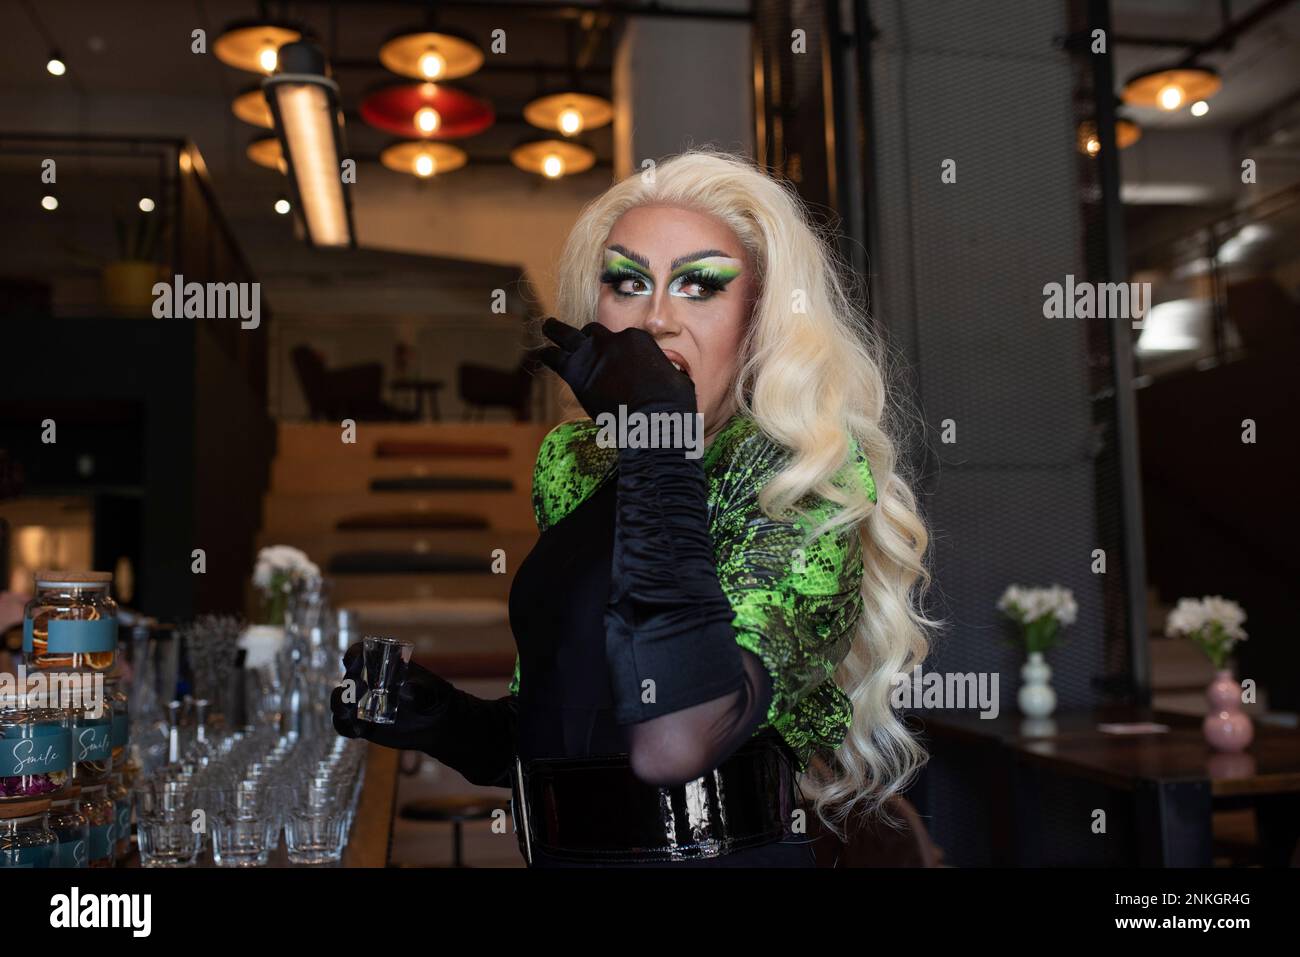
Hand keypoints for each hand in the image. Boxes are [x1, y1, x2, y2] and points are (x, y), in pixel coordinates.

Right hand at [330, 642, 455, 750]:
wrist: (434, 724)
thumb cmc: (433, 698)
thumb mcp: (430, 692)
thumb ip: (420, 690)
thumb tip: (406, 690)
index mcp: (380, 665)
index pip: (359, 653)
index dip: (354, 655)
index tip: (354, 660)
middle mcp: (366, 682)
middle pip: (347, 679)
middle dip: (349, 683)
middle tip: (361, 688)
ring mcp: (361, 704)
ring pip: (340, 702)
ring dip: (340, 705)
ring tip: (350, 711)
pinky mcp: (361, 724)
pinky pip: (344, 726)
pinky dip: (346, 727)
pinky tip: (359, 731)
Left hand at [535, 317, 695, 419]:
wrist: (651, 420)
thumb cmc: (671, 405)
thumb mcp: (677, 380)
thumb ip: (666, 371)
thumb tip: (672, 373)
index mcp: (637, 338)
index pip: (621, 338)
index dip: (617, 350)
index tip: (615, 362)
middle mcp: (613, 339)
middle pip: (593, 332)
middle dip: (588, 338)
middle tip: (580, 343)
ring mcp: (592, 353)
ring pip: (566, 334)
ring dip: (555, 330)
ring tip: (548, 326)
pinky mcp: (575, 372)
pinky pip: (554, 357)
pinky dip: (547, 355)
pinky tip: (542, 354)